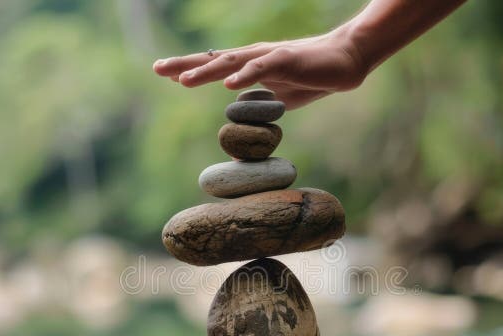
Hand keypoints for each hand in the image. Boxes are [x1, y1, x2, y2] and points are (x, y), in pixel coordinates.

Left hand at [152, 29, 368, 109]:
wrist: (346, 61)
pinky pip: (262, 68)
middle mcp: (254, 58)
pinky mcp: (286, 60)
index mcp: (250, 66)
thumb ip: (257, 102)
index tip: (162, 72)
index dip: (189, 68)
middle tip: (156, 68)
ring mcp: (268, 57)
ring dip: (206, 72)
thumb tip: (238, 111)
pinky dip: (244, 76)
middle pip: (213, 60)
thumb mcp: (278, 95)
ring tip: (182, 81)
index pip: (214, 66)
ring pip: (232, 63)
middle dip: (184, 65)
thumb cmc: (313, 77)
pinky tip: (228, 84)